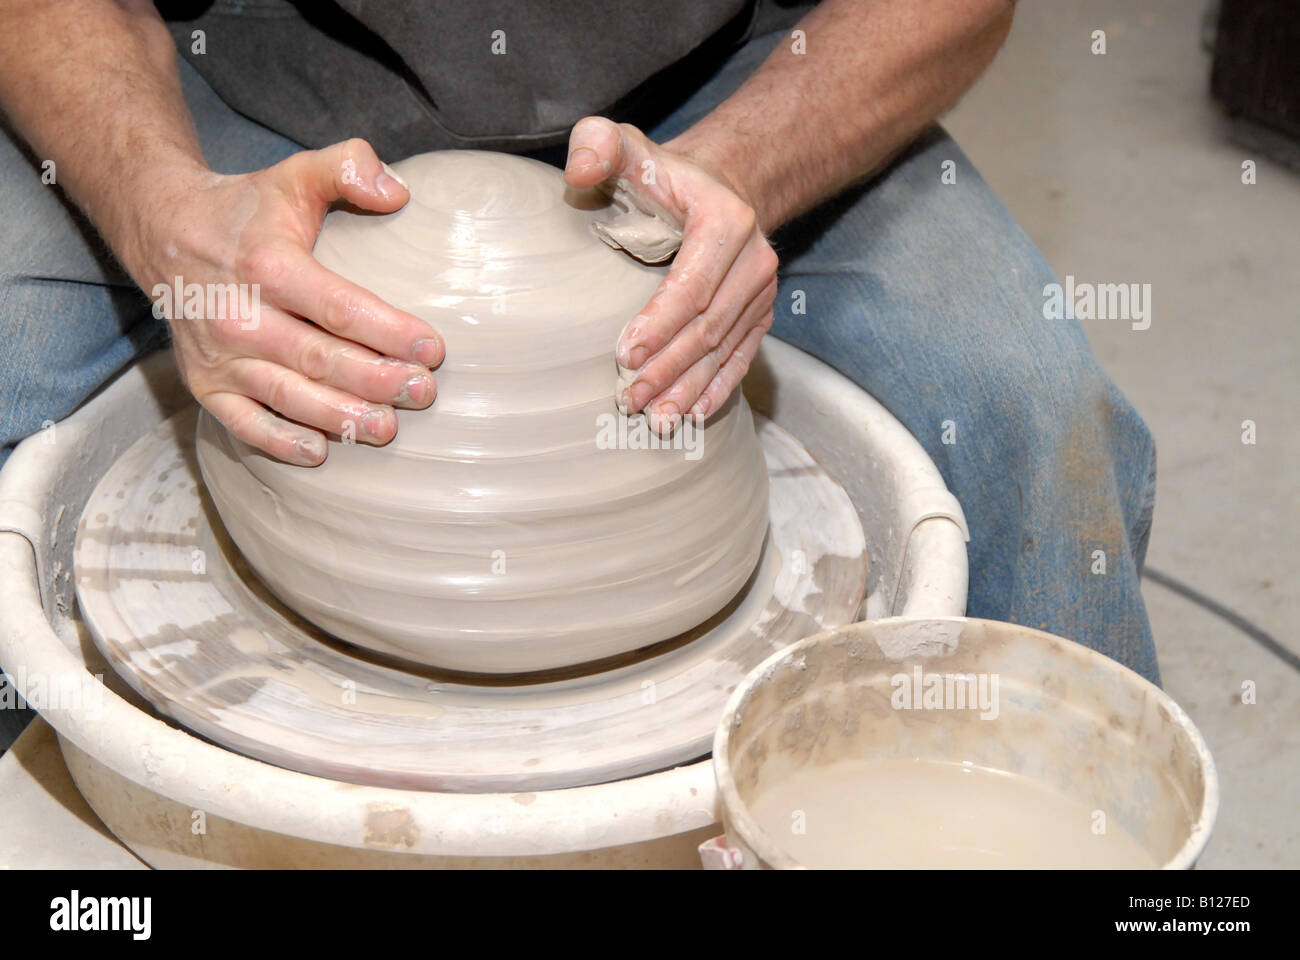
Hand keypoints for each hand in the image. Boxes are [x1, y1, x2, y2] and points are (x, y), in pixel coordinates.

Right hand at [130, 139, 443, 464]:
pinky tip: (320, 452)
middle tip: (423, 393)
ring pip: (288, 395)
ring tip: (386, 428)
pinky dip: (279, 442)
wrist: (164, 231)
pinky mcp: (205, 384)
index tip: (433, 349)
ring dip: (340, 418)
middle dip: (377, 381)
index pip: (339, 307)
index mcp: (268, 266)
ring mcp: (220, 355)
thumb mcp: (295, 174)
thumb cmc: (247, 211)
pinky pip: (242, 423)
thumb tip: (398, 192)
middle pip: (320, 359)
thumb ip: (349, 167)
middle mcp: (239, 315)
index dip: (389, 332)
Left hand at [564, 117, 776, 431]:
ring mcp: (762, 293)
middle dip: (669, 369)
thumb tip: (578, 168)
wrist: (717, 186)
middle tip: (630, 399)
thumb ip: (599, 146)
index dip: (659, 324)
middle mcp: (755, 261)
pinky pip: (741, 357)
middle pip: (707, 328)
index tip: (624, 355)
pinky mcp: (760, 315)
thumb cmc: (662, 175)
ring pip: (723, 350)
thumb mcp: (628, 147)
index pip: (691, 285)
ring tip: (657, 420)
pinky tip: (694, 414)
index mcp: (727, 222)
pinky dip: (718, 389)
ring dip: (689, 389)